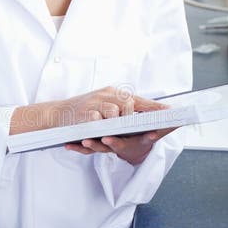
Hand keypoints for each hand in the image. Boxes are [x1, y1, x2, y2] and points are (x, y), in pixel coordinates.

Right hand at [10, 88, 164, 134]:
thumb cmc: (81, 111)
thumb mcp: (102, 105)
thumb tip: (142, 115)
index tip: (171, 112)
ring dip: (121, 122)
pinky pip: (99, 122)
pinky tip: (109, 134)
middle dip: (137, 116)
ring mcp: (95, 105)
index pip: (137, 99)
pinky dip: (104, 128)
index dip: (154, 107)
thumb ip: (119, 110)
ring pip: (115, 112)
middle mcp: (105, 96)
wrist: (55, 114)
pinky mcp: (85, 115)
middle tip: (150, 126)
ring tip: (126, 130)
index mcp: (112, 93)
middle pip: (129, 103)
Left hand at [65, 126, 176, 164]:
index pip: (126, 143)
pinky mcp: (94, 145)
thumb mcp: (154, 130)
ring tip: (82, 140)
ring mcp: (106, 146)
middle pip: (109, 147)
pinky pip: (84, 148)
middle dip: (102, 144)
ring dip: (88, 146)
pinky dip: (76, 147)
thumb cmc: (142, 136)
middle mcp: (118, 145)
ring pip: (96, 148)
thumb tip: (178, 114)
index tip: (116, 139)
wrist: (133, 150)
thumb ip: (162, 122)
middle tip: (97, 140)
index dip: (119, 143)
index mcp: (131, 142)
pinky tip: (68, 145)